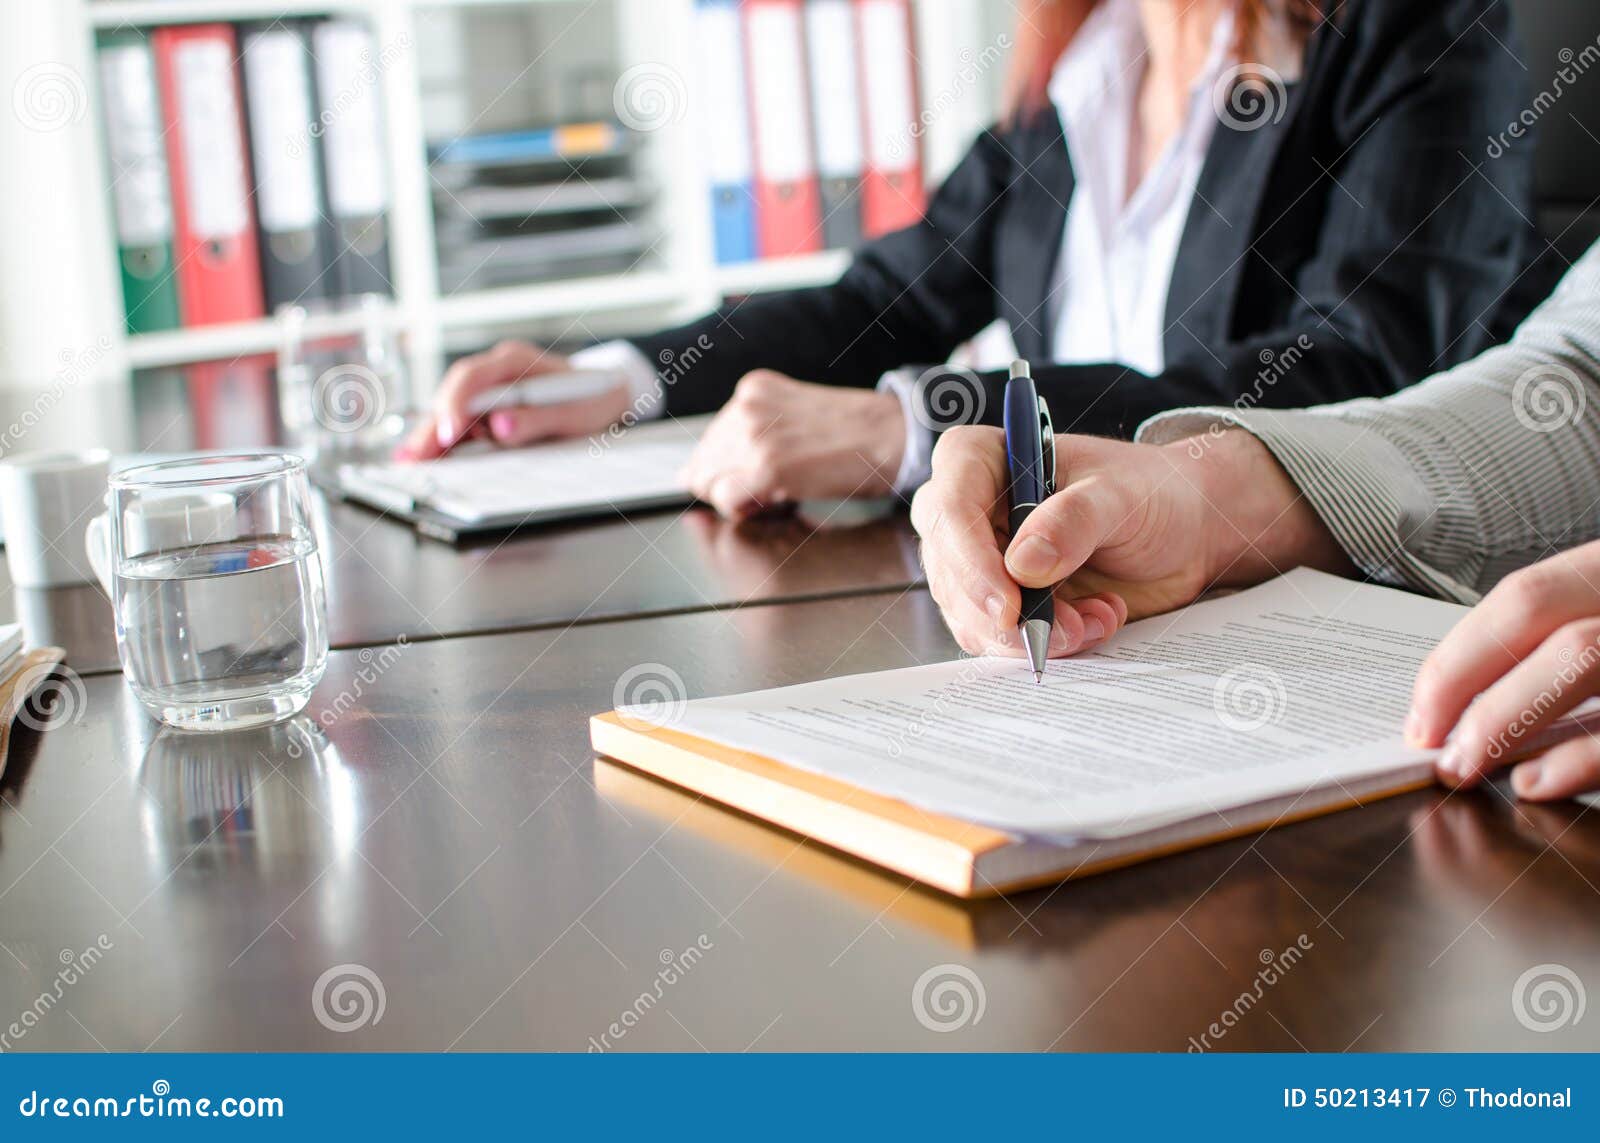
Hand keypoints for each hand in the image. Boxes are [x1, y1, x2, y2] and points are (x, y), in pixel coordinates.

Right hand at [397, 340, 628, 459]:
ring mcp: (491, 389)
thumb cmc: (590, 400)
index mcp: (515, 361)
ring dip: (432, 435)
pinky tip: (424, 457)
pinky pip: (462, 423)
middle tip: (413, 456)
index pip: (473, 377)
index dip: (456, 405)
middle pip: (454, 394)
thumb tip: (500, 426)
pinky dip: (445, 440)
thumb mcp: (573, 413)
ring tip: (409, 462)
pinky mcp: (490, 408)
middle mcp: (496, 371)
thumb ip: (537, 419)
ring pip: (453, 410)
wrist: (605, 394)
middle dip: (433, 425)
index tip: (448, 433)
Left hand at [680, 371, 904, 518]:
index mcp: (753, 390)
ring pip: (711, 484)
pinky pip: (728, 501)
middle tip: (770, 490)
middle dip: (728, 486)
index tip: (750, 480)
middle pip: (703, 465)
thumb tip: (694, 474)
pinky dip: (748, 510)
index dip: (724, 471)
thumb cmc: (853, 434)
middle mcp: (747, 407)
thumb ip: (748, 436)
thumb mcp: (792, 417)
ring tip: (780, 492)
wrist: (894, 436)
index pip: (706, 444)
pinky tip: (781, 500)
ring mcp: (755, 435)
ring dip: (740, 498)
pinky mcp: (767, 467)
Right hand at [910, 425, 1346, 657]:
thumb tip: (1022, 564)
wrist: (1185, 531)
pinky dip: (1050, 641)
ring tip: (1096, 618)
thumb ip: (1074, 521)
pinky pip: (1000, 640)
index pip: (950, 509)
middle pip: (950, 571)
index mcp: (981, 460)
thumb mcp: (1122, 496)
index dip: (970, 562)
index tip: (1008, 606)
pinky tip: (1095, 620)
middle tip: (1066, 630)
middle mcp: (968, 511)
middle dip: (1004, 614)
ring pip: (971, 615)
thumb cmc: (1151, 492)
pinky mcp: (1002, 602)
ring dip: (1034, 632)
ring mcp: (980, 560)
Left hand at [1409, 539, 1599, 800]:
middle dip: (1469, 686)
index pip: (1523, 598)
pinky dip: (1582, 757)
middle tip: (1428, 748)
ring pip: (1582, 657)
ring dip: (1511, 718)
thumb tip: (1461, 712)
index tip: (1418, 716)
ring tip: (1464, 765)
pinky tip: (1535, 783)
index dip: (1460, 658)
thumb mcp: (1597, 620)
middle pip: (1542, 620)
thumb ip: (1548, 653)